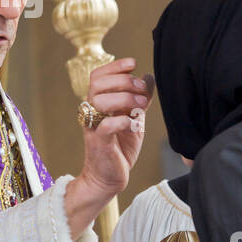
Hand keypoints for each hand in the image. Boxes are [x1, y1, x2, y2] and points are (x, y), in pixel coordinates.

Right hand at [79, 57, 152, 194]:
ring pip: (99, 101)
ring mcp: (93, 127)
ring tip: (141, 106)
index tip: (133, 63)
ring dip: (124, 98)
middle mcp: (92, 113)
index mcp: (99, 104)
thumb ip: (140, 99)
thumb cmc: (120, 148)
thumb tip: (148, 76)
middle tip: (141, 89)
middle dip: (123, 81)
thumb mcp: (135, 119)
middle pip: (97, 84)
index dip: (114, 66)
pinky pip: (106, 126)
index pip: (98, 76)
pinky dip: (123, 121)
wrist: (109, 178)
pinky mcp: (99, 143)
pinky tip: (135, 124)